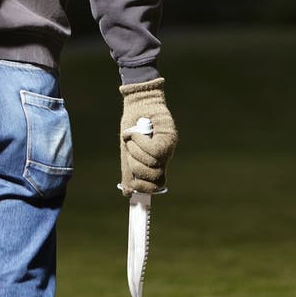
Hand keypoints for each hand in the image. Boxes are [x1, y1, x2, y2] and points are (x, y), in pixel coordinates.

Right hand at [119, 77, 176, 195]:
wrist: (137, 103)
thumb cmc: (132, 126)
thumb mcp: (127, 151)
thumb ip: (128, 170)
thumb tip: (127, 193)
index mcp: (155, 163)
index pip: (157, 185)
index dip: (145, 189)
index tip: (132, 187)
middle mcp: (165, 157)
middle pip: (153, 176)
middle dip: (136, 165)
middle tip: (130, 151)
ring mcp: (169, 148)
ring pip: (153, 163)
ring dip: (137, 152)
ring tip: (133, 139)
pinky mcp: (169, 137)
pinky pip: (154, 150)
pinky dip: (141, 143)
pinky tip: (136, 134)